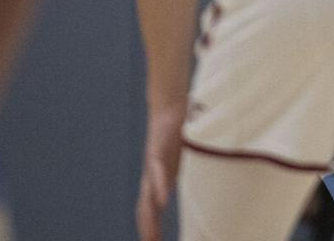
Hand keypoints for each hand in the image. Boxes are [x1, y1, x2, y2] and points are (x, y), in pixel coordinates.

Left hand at [136, 103, 185, 240]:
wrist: (169, 104)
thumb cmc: (175, 130)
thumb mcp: (178, 156)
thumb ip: (177, 170)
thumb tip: (188, 179)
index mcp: (158, 178)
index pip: (149, 208)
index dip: (149, 228)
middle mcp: (152, 174)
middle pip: (145, 208)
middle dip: (148, 229)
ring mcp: (154, 163)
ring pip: (148, 194)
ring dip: (149, 217)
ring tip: (151, 237)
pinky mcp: (159, 148)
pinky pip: (158, 171)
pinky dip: (159, 188)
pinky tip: (162, 202)